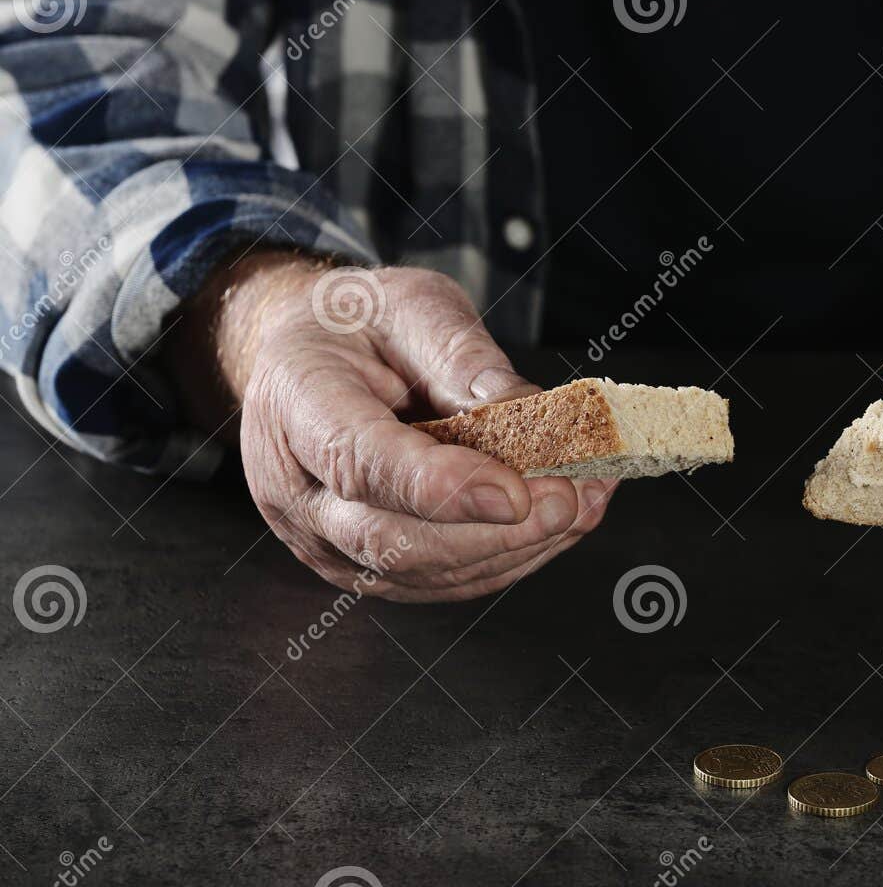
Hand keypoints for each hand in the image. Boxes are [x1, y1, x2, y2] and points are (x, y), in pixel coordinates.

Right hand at [166, 250, 614, 600]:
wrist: (304, 356)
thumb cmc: (356, 324)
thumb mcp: (411, 306)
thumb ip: (464, 357)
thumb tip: (532, 410)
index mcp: (294, 405)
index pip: (359, 462)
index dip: (439, 487)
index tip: (515, 492)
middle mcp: (296, 490)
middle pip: (391, 539)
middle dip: (492, 532)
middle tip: (569, 500)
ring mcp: (325, 540)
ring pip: (422, 572)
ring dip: (514, 549)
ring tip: (583, 504)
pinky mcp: (364, 567)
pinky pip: (439, 580)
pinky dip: (509, 557)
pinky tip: (561, 522)